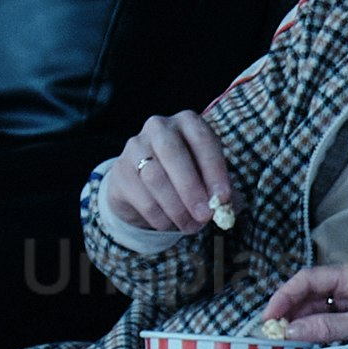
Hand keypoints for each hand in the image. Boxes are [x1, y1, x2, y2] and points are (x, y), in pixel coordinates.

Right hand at [101, 103, 239, 241]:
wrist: (146, 186)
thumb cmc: (187, 178)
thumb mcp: (208, 180)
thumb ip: (221, 193)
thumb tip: (227, 208)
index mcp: (187, 122)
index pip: (202, 140)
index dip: (214, 170)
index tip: (224, 198)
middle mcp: (159, 127)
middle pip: (173, 154)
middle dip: (191, 189)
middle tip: (205, 216)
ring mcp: (135, 146)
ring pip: (155, 178)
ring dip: (177, 208)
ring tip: (191, 226)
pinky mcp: (120, 171)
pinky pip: (141, 197)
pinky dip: (159, 216)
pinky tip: (169, 224)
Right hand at [256, 257, 347, 345]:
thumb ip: (329, 328)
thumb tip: (292, 331)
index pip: (308, 279)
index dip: (284, 296)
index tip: (269, 317)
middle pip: (310, 293)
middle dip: (290, 311)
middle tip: (273, 334)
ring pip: (319, 309)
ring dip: (302, 323)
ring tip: (285, 341)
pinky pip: (332, 322)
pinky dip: (318, 332)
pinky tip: (307, 344)